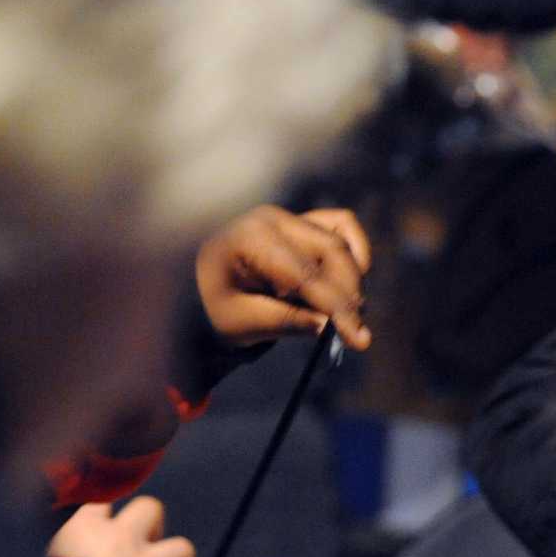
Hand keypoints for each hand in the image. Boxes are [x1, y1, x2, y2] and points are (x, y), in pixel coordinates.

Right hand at [49, 496, 194, 556]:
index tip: (107, 526)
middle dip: (149, 526)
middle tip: (142, 544)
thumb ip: (61, 552)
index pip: (104, 503)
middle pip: (150, 509)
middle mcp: (121, 540)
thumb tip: (70, 551)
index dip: (107, 516)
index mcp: (83, 529)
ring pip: (180, 547)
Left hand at [196, 204, 372, 350]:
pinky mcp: (302, 222)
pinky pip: (342, 227)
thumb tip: (328, 325)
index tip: (359, 339)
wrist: (196, 289)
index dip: (337, 308)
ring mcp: (289, 217)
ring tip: (343, 310)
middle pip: (332, 252)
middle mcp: (274, 220)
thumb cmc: (214, 305)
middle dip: (349, 294)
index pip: (307, 273)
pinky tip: (351, 279)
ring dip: (352, 278)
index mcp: (251, 239)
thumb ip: (286, 321)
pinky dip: (355, 250)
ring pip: (341, 242)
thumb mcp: (242, 322)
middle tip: (355, 332)